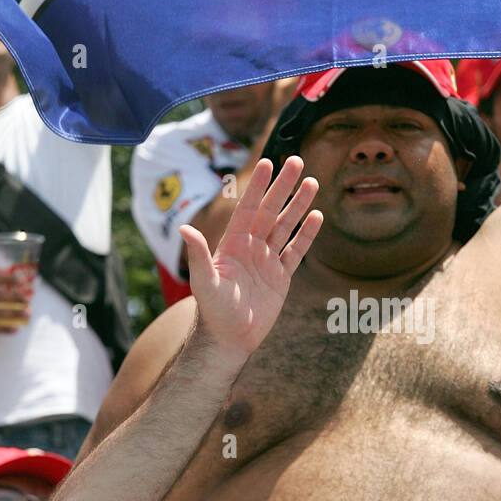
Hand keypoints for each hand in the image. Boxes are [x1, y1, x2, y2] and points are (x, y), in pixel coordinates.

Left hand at [181, 155, 321, 361]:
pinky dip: (306, 235)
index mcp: (232, 244)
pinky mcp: (281, 277)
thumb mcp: (204, 282)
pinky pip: (296, 251)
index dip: (258, 186)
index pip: (248, 208)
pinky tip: (316, 217)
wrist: (229, 339)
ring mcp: (267, 261)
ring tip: (312, 183)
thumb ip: (198, 255)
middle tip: (296, 161)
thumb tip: (184, 229)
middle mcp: (250, 247)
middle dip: (283, 187)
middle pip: (270, 211)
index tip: (268, 163)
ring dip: (298, 206)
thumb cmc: (213, 312)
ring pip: (286, 227)